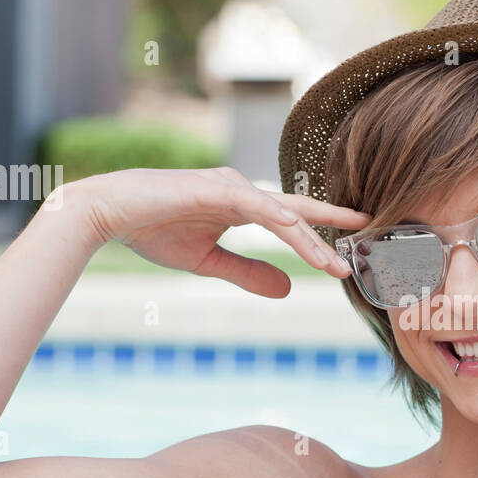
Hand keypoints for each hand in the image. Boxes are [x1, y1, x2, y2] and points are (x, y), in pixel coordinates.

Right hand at [51, 166, 370, 297]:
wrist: (107, 213)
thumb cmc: (152, 231)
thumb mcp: (208, 262)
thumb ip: (248, 273)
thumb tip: (287, 291)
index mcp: (243, 206)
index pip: (296, 218)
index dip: (328, 228)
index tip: (360, 241)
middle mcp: (242, 191)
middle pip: (299, 213)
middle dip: (334, 229)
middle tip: (369, 243)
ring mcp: (229, 187)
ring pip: (282, 214)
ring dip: (310, 239)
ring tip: (336, 263)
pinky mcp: (212, 189)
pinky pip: (253, 205)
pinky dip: (277, 217)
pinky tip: (297, 230)